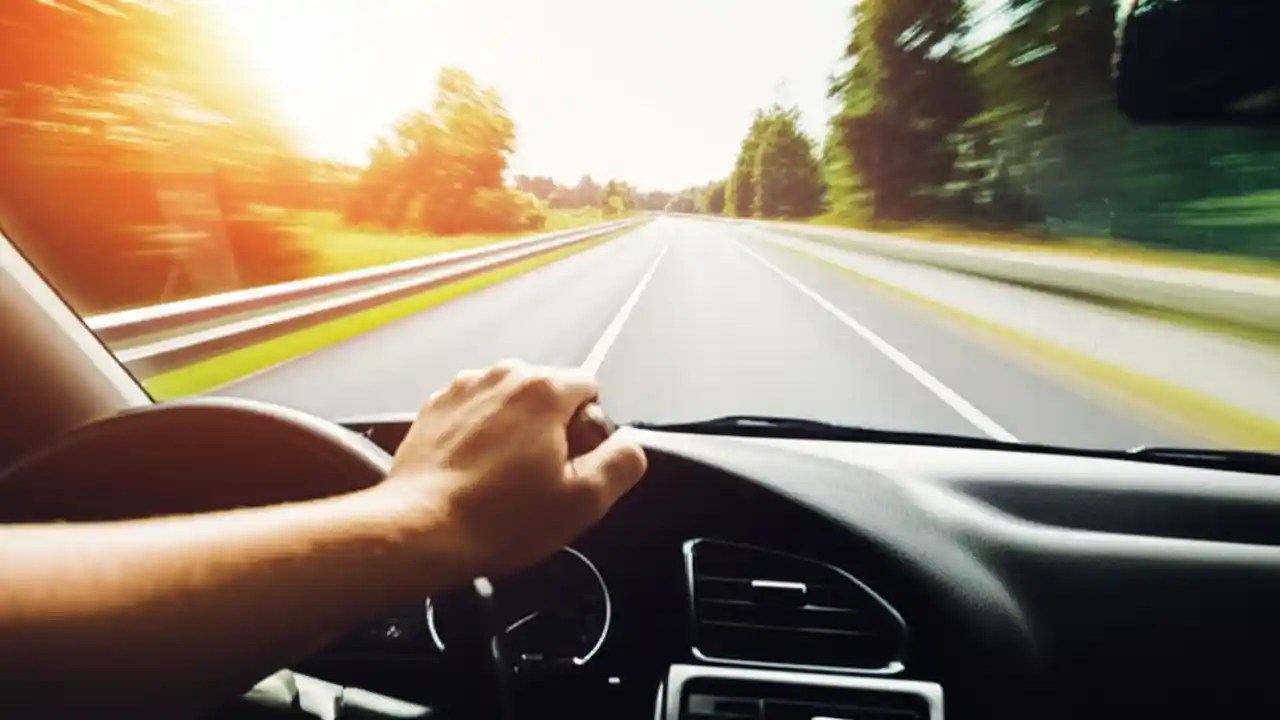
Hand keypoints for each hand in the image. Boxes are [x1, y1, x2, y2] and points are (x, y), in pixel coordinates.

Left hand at [379, 360, 646, 579]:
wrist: (419, 532)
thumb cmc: (498, 519)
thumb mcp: (584, 501)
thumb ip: (623, 462)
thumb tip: (628, 443)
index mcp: (543, 389)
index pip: (590, 388)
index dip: (589, 430)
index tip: (571, 466)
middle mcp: (501, 376)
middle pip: (548, 392)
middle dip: (551, 428)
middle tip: (538, 479)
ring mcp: (462, 389)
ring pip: (509, 402)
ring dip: (514, 431)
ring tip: (501, 480)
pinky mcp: (433, 409)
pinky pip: (474, 414)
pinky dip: (479, 437)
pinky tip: (474, 475)